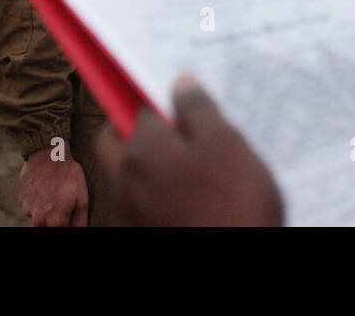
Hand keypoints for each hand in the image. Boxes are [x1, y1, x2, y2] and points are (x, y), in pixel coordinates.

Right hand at [19, 146, 88, 226]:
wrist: (48, 154)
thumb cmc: (68, 175)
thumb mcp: (82, 198)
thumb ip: (80, 221)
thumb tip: (79, 230)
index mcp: (55, 222)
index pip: (61, 232)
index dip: (66, 224)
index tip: (67, 214)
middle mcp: (39, 219)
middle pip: (46, 227)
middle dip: (53, 219)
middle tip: (60, 203)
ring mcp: (28, 209)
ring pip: (37, 216)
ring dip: (44, 209)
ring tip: (52, 192)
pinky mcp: (21, 198)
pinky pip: (30, 205)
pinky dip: (36, 200)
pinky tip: (44, 186)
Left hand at [97, 76, 284, 226]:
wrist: (234, 269)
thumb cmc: (231, 205)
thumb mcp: (225, 143)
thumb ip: (198, 109)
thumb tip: (180, 84)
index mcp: (140, 150)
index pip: (134, 107)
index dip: (155, 95)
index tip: (174, 90)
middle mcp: (127, 180)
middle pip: (120, 141)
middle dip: (141, 127)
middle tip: (180, 122)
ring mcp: (135, 210)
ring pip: (134, 172)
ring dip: (156, 158)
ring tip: (200, 155)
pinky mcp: (149, 230)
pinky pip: (148, 198)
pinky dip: (165, 187)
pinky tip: (199, 188)